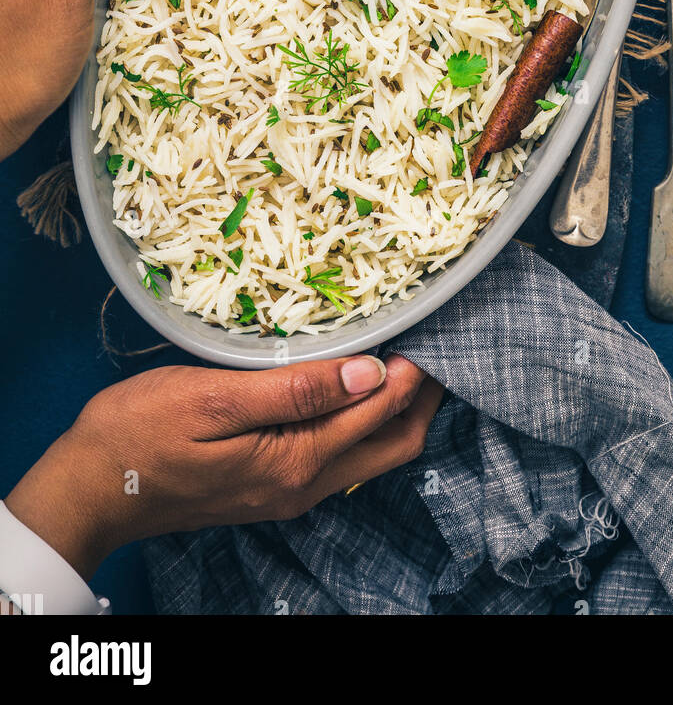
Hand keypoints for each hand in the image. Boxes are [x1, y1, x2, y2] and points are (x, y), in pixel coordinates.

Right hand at [4, 355, 440, 579]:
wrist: (91, 488)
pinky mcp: (273, 485)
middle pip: (393, 445)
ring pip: (372, 453)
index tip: (433, 326)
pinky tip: (357, 386)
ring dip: (397, 409)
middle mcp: (304, 485)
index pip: (380, 414)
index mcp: (296, 463)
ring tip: (406, 354)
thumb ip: (296, 390)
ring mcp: (289, 490)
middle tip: (437, 340)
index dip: (414, 372)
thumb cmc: (140, 433)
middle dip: (424, 397)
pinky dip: (364, 421)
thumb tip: (370, 373)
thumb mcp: (214, 397)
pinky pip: (342, 455)